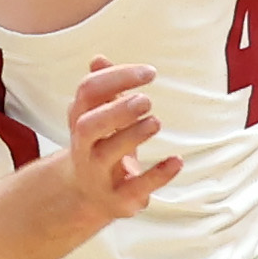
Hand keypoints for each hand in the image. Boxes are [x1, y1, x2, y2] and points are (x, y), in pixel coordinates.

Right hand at [62, 58, 177, 220]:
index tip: (149, 73)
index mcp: (80, 119)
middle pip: (88, 126)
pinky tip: (177, 160)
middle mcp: (84, 147)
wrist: (87, 195)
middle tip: (146, 100)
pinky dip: (157, 175)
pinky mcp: (117, 199)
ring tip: (155, 122)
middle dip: (116, 111)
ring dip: (132, 136)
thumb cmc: (102, 145)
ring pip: (106, 155)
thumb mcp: (100, 116)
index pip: (88, 91)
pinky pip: (135, 188)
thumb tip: (98, 59)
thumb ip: (103, 89)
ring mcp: (98, 174)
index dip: (116, 77)